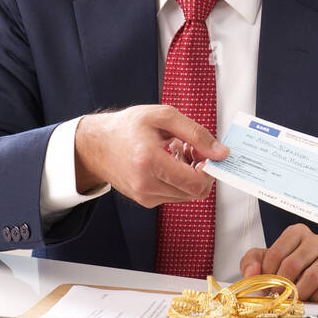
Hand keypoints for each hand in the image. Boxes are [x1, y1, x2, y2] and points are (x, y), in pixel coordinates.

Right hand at [74, 105, 228, 207]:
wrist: (96, 145)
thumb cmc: (127, 127)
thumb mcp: (163, 116)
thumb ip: (196, 133)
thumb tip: (221, 152)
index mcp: (150, 161)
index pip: (196, 182)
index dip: (210, 169)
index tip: (208, 154)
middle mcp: (146, 184)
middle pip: (195, 192)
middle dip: (201, 171)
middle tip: (192, 150)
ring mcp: (145, 196)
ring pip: (187, 194)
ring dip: (190, 175)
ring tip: (178, 152)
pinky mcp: (145, 200)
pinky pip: (175, 195)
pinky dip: (179, 180)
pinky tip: (169, 162)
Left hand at [240, 223, 317, 301]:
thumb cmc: (293, 272)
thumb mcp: (267, 263)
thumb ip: (252, 262)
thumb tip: (252, 272)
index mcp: (297, 233)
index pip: (277, 252)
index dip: (269, 273)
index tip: (268, 284)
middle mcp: (317, 241)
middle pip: (293, 264)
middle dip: (282, 285)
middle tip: (279, 296)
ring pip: (313, 276)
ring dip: (300, 293)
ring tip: (294, 300)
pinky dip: (317, 298)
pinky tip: (313, 299)